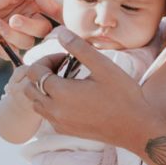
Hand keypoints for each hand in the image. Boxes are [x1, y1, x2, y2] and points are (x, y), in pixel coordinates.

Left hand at [0, 0, 61, 54]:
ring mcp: (13, 35)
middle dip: (30, 25)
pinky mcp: (3, 48)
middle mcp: (24, 19)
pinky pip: (16, 52)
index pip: (53, 12)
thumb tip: (58, 7)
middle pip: (44, 29)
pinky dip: (6, 41)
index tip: (63, 23)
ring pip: (29, 41)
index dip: (59, 18)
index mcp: (29, 2)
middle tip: (13, 18)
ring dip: (13, 32)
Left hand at [20, 28, 157, 149]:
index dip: (46, 59)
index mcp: (61, 93)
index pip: (35, 72)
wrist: (136, 129)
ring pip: (36, 103)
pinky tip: (70, 98)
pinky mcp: (66, 131)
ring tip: (65, 81)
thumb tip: (60, 33)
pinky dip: (50, 104)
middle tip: (61, 68)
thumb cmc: (123, 96)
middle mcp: (55, 111)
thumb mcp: (103, 66)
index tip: (65, 57)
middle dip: (40, 74)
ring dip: (43, 89)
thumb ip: (78, 48)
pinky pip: (46, 116)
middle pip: (29, 88)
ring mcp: (59, 123)